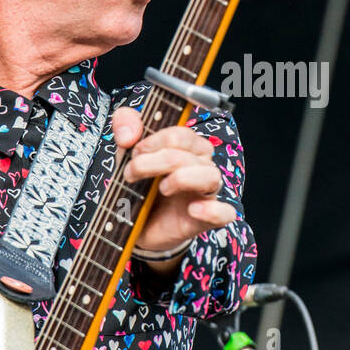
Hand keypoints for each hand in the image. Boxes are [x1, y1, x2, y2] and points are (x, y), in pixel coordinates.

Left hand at [113, 107, 237, 261]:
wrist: (138, 223)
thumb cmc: (141, 183)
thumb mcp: (126, 151)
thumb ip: (125, 126)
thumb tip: (128, 135)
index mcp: (189, 147)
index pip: (181, 134)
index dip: (155, 140)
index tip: (134, 152)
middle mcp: (201, 166)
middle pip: (188, 154)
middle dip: (154, 161)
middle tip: (131, 173)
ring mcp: (206, 192)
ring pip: (210, 176)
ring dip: (182, 178)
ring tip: (162, 188)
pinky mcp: (205, 219)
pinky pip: (224, 213)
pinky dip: (213, 210)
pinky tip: (193, 209)